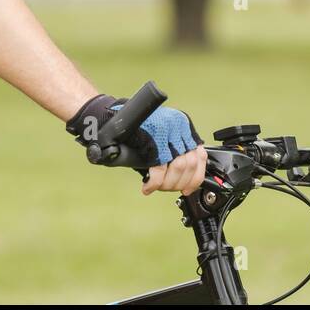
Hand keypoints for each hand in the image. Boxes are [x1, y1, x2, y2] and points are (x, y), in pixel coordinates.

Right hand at [66, 93, 205, 195]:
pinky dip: (155, 184)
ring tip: (157, 187)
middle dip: (179, 183)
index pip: (200, 155)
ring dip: (168, 184)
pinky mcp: (153, 139)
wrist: (109, 120)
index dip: (196, 177)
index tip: (188, 189)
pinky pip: (160, 169)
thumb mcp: (159, 139)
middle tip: (167, 189)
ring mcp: (167, 131)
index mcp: (182, 125)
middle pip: (190, 164)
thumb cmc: (132, 131)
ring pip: (179, 167)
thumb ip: (172, 152)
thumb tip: (183, 179)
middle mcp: (178, 126)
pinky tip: (147, 187)